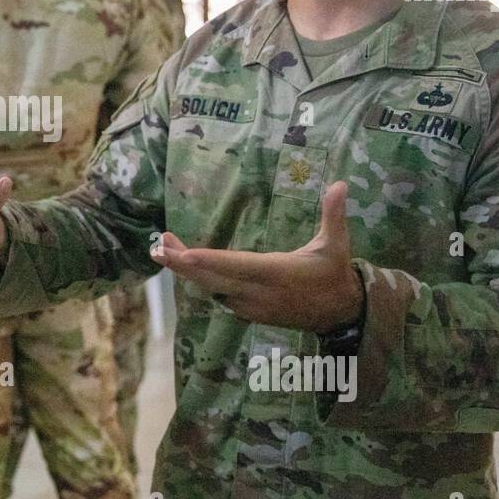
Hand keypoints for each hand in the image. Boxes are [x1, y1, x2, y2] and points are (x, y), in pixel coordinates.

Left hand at [150, 180, 362, 332]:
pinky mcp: (249, 314)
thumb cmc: (334, 274)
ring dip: (187, 270)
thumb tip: (341, 183)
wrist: (339, 315)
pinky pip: (219, 295)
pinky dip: (202, 280)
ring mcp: (251, 306)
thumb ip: (333, 214)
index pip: (236, 266)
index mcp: (275, 273)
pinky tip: (186, 264)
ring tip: (164, 248)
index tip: (181, 254)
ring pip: (211, 288)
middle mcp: (257, 292)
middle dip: (181, 264)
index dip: (207, 261)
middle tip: (157, 247)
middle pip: (211, 279)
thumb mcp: (337, 244)